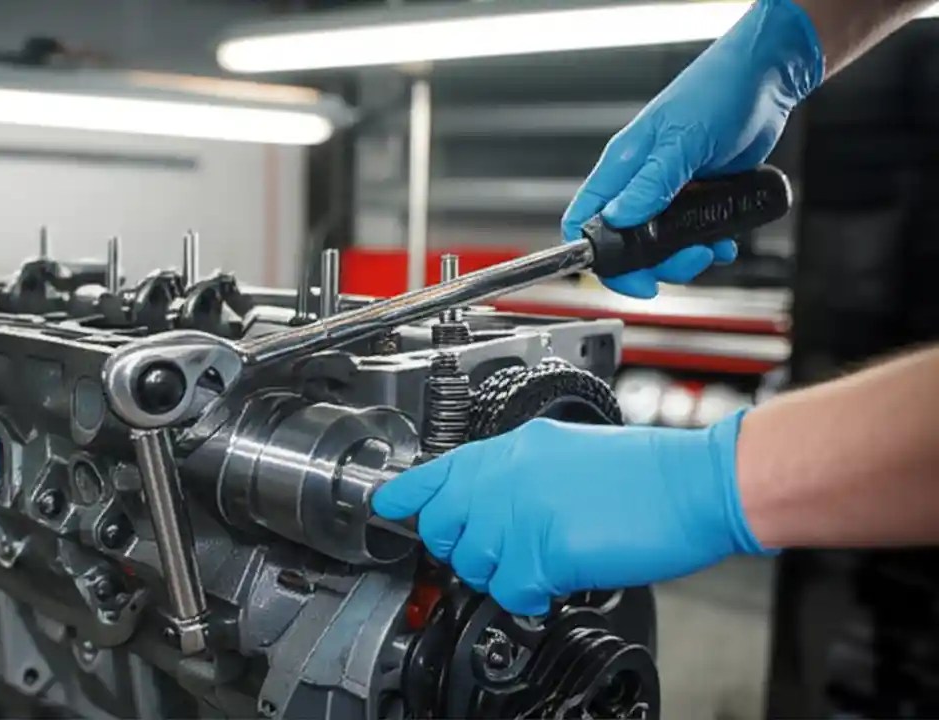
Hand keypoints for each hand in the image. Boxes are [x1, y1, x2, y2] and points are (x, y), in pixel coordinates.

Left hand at [372, 412, 768, 615]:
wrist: (695, 484)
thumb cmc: (643, 474)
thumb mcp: (563, 453)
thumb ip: (515, 474)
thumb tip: (482, 504)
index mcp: (512, 448)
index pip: (435, 471)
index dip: (408, 495)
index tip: (389, 505)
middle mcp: (508, 475)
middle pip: (443, 526)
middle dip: (461, 547)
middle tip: (498, 550)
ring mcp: (524, 511)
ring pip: (473, 564)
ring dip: (500, 573)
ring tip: (538, 561)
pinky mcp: (546, 548)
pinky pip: (511, 589)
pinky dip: (529, 594)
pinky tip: (554, 578)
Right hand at [562, 0, 822, 297]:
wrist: (765, 80)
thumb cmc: (717, 92)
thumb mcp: (682, 142)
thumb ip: (652, 183)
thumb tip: (619, 218)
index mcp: (621, 167)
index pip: (585, 219)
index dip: (598, 256)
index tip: (629, 277)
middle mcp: (639, 182)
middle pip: (626, 243)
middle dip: (656, 263)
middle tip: (689, 260)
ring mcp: (668, 191)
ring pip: (661, 245)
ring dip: (686, 256)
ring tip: (712, 247)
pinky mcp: (698, 195)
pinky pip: (693, 234)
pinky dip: (709, 245)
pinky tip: (726, 239)